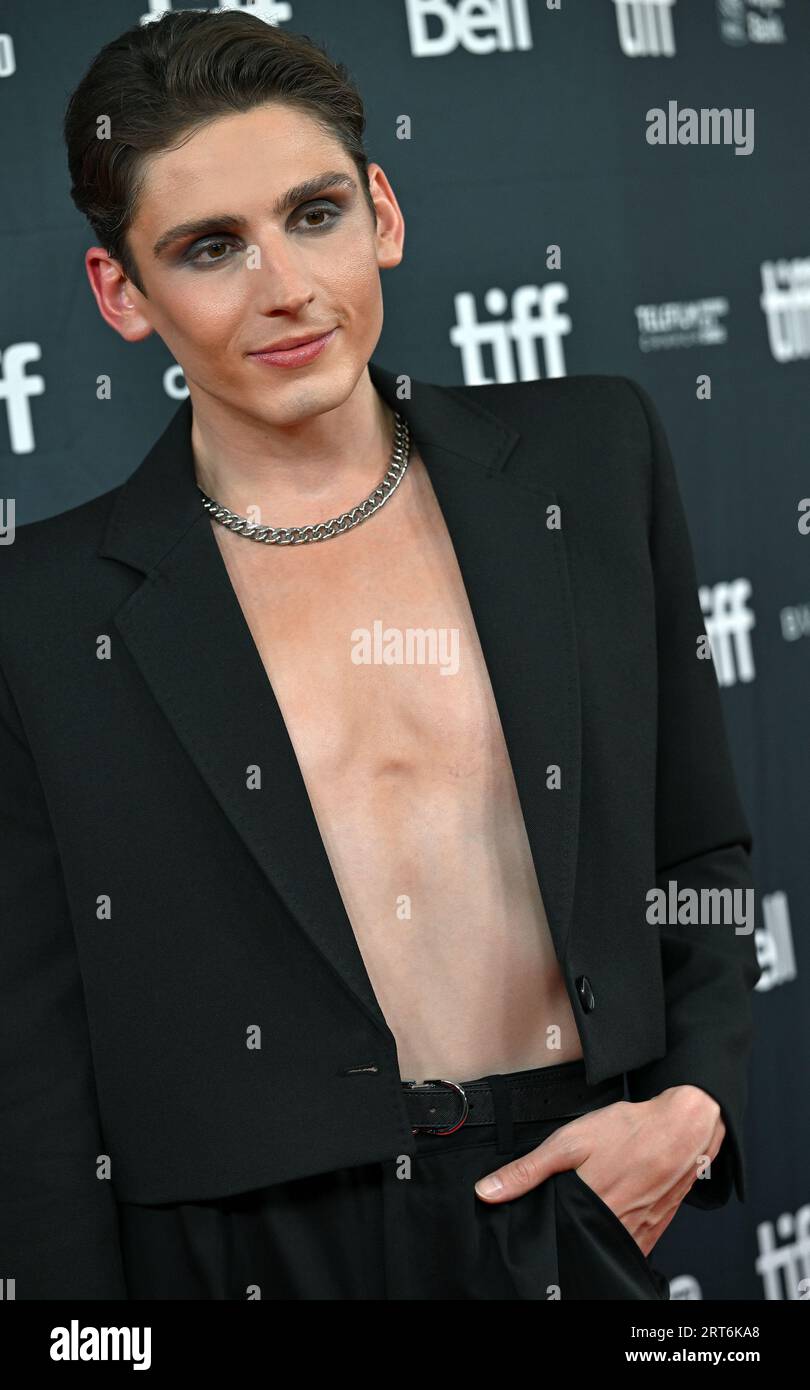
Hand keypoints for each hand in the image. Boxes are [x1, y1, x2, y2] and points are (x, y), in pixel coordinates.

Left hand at [473, 1085, 724, 1256]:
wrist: (684, 1128)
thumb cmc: (630, 1131)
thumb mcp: (569, 1141)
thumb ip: (528, 1170)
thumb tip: (488, 1192)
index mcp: (589, 1207)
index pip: (552, 1235)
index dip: (540, 1228)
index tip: (534, 1216)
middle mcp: (614, 1227)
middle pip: (576, 1241)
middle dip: (566, 1229)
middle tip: (566, 1204)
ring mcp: (637, 1233)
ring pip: (602, 1245)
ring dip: (591, 1231)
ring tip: (587, 1206)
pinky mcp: (653, 1232)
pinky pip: (627, 1245)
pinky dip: (614, 1233)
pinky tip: (610, 1211)